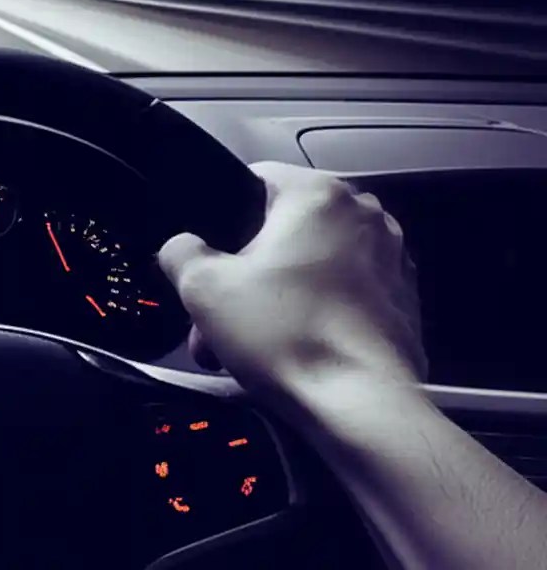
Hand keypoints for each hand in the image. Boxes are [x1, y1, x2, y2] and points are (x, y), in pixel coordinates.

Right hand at [157, 162, 424, 413]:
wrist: (358, 404)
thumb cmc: (286, 336)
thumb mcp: (203, 288)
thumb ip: (180, 252)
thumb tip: (183, 248)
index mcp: (318, 194)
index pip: (257, 178)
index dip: (222, 216)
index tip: (209, 258)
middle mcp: (364, 216)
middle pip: (284, 229)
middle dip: (247, 270)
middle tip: (220, 315)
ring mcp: (392, 257)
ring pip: (314, 264)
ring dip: (277, 295)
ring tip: (249, 342)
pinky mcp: (402, 300)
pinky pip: (344, 293)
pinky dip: (316, 312)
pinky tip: (292, 349)